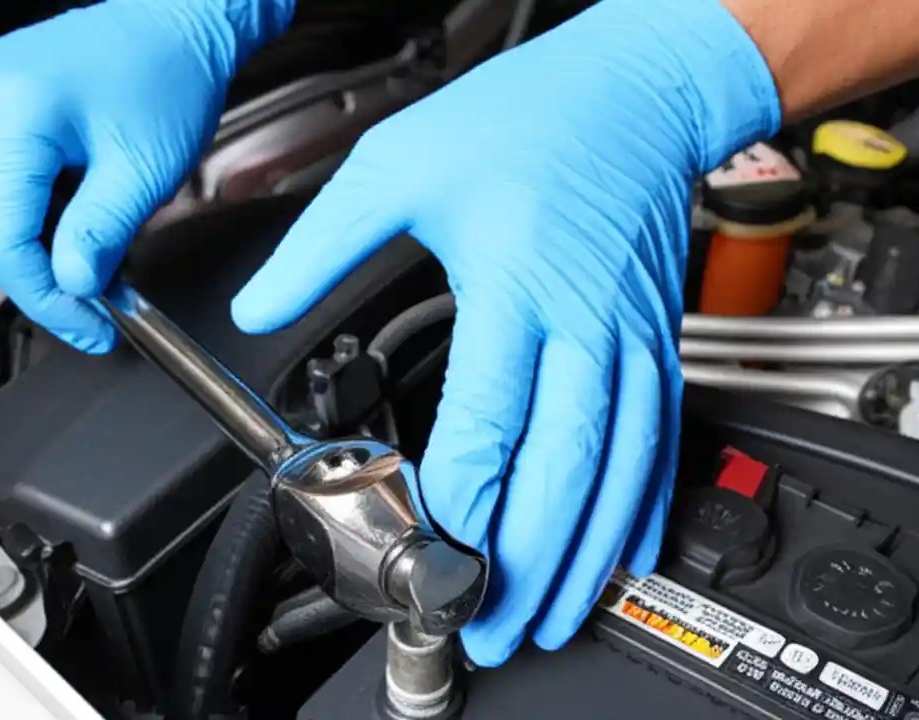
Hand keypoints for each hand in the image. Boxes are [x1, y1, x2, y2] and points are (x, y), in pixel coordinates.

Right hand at [0, 0, 292, 351]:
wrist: (174, 21)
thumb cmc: (168, 74)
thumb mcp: (143, 171)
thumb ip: (100, 237)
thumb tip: (71, 288)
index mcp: (11, 110)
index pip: (1, 236)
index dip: (43, 296)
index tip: (85, 325)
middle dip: (34, 271)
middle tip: (93, 295)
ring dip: (26, 241)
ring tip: (86, 242)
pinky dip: (21, 209)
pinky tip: (66, 207)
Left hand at [231, 0, 779, 664]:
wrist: (636, 88)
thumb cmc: (527, 117)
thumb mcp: (399, 164)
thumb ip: (320, 245)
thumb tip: (258, 307)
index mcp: (515, 282)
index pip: (489, 419)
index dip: (461, 499)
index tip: (430, 547)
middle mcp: (583, 323)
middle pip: (562, 468)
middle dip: (524, 562)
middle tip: (489, 624)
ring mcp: (632, 339)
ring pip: (618, 472)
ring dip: (583, 556)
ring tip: (547, 614)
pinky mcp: (658, 344)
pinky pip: (660, 444)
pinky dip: (639, 510)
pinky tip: (618, 555)